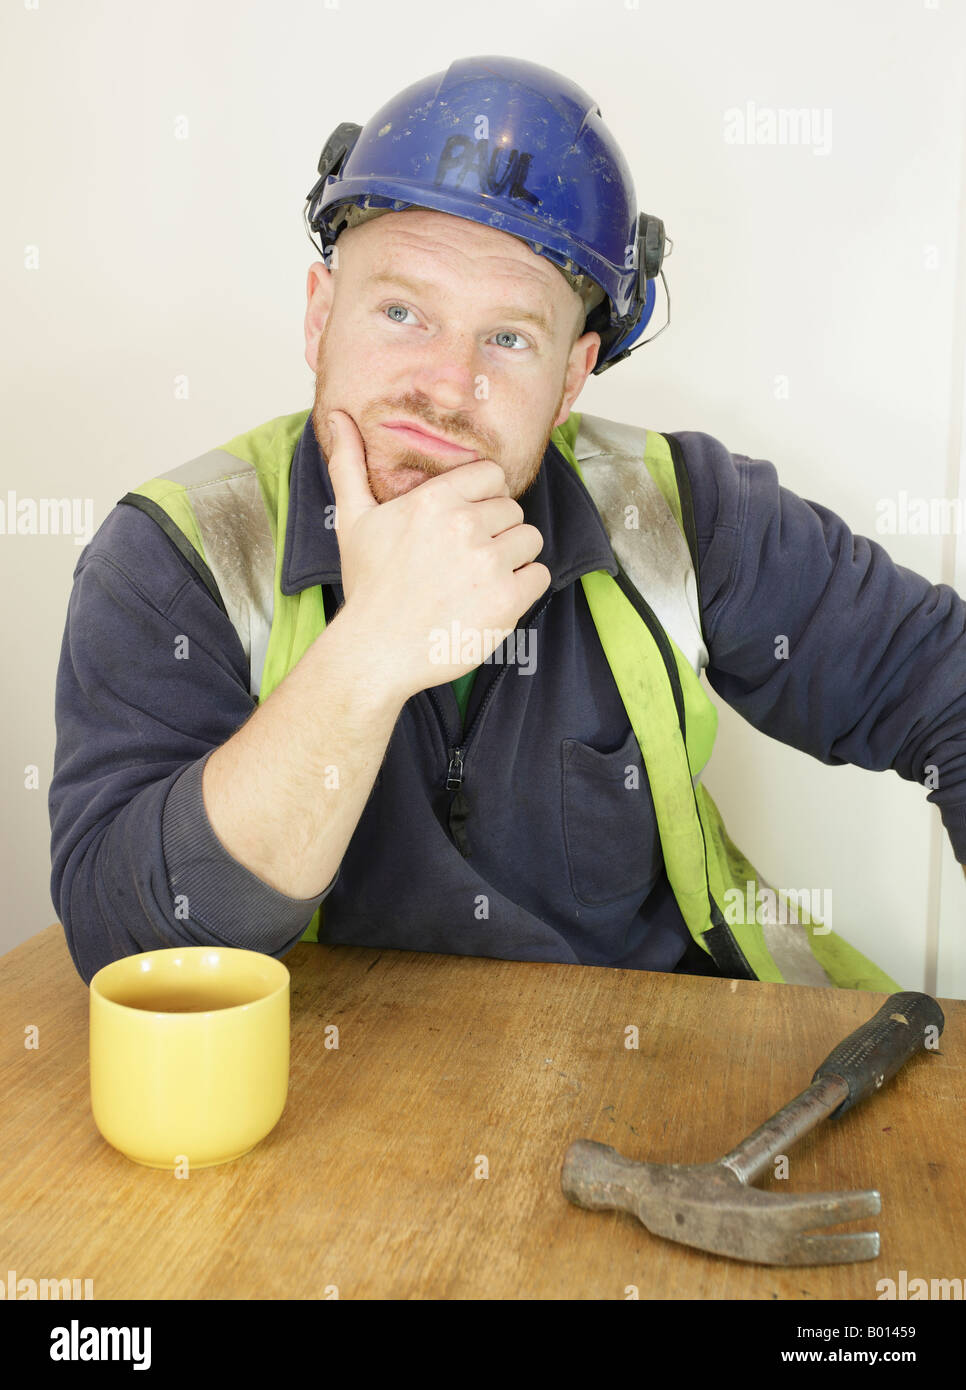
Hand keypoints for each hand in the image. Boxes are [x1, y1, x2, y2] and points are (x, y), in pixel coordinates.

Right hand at [325, 409, 550, 698]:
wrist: (375, 651)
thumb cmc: (367, 586)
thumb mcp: (353, 519)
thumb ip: (349, 463)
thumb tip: (337, 416)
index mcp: (434, 500)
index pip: (492, 475)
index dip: (483, 498)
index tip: (466, 522)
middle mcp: (465, 526)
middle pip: (512, 509)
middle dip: (495, 531)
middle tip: (465, 560)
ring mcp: (488, 564)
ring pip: (530, 539)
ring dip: (512, 558)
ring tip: (479, 579)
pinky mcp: (507, 600)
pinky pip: (539, 576)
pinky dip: (523, 588)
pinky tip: (492, 599)